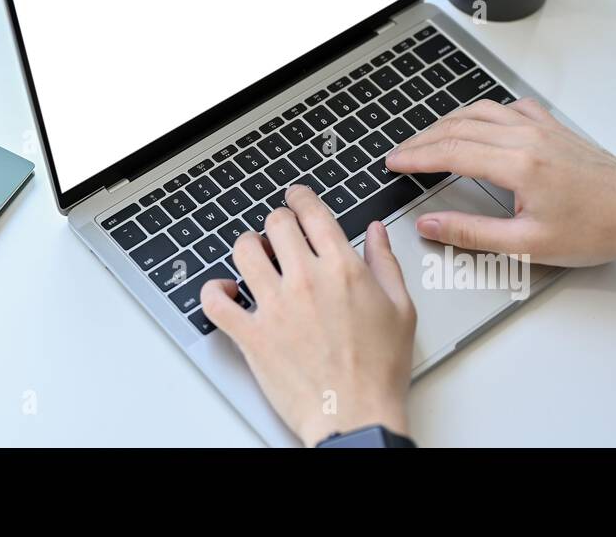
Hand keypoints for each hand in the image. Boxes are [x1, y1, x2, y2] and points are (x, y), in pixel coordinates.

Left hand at [200, 185, 415, 446]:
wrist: (356, 416)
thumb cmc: (380, 372)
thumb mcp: (401, 309)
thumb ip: (385, 263)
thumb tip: (376, 232)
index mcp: (343, 268)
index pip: (312, 212)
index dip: (300, 198)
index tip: (296, 198)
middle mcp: (305, 280)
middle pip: (276, 224)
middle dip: (278, 222)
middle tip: (280, 232)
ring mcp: (274, 306)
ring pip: (243, 250)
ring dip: (249, 247)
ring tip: (256, 256)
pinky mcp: (251, 334)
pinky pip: (215, 301)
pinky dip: (214, 291)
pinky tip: (227, 291)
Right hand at [385, 97, 615, 265]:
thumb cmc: (596, 230)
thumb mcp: (528, 244)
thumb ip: (472, 233)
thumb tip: (431, 226)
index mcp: (518, 165)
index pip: (451, 152)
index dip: (416, 157)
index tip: (393, 163)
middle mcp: (526, 138)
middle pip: (458, 127)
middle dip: (422, 139)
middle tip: (400, 153)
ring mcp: (541, 127)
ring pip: (480, 111)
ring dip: (447, 122)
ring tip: (428, 138)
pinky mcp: (554, 127)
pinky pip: (509, 108)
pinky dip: (484, 112)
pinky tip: (480, 123)